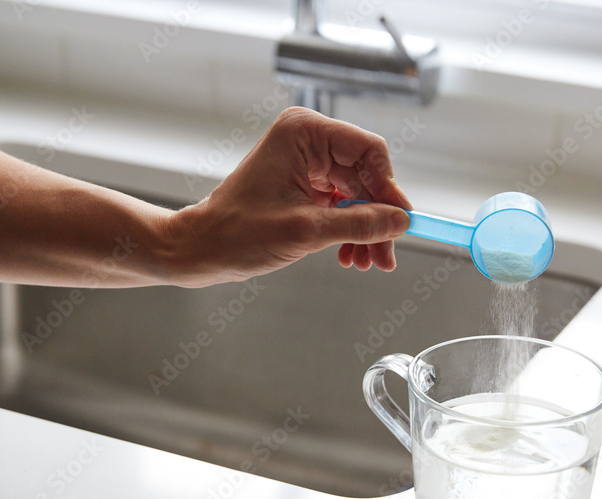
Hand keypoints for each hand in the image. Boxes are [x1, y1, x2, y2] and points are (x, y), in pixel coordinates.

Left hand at [161, 107, 411, 286]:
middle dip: (377, 218)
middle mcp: (307, 140)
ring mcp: (305, 163)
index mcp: (304, 132)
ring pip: (356, 194)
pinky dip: (349, 230)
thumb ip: (360, 224)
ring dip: (365, 229)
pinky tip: (351, 255)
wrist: (200, 250)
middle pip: (366, 176)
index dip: (389, 189)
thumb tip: (401, 222)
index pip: (369, 151)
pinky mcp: (302, 186)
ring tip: (368, 262)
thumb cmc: (237, 233)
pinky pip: (340, 205)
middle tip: (387, 255)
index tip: (401, 223)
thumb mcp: (307, 231)